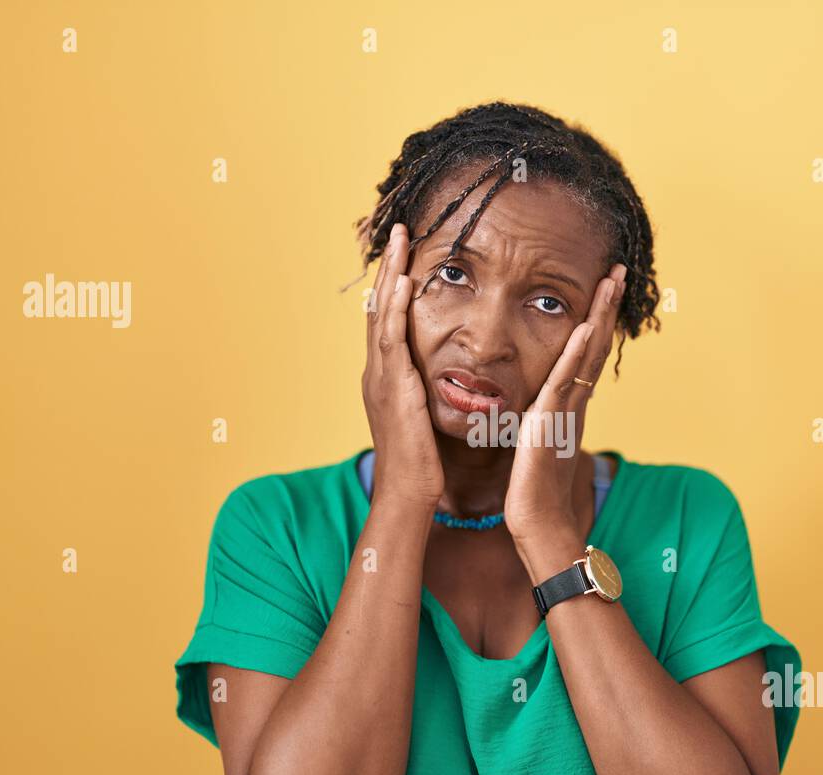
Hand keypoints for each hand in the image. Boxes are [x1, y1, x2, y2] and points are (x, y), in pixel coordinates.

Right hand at [361, 223, 443, 509]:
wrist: (408, 494)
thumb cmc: (422, 466)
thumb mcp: (425, 423)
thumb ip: (430, 398)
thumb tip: (444, 386)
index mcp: (387, 379)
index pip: (389, 322)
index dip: (395, 287)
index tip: (406, 255)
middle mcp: (378, 372)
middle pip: (380, 307)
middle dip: (390, 268)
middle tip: (399, 232)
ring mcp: (381, 377)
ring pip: (383, 313)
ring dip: (392, 273)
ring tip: (402, 240)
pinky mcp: (393, 386)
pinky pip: (393, 337)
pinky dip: (397, 307)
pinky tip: (406, 282)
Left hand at [504, 262, 626, 543]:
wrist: (539, 519)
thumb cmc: (535, 490)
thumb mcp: (539, 444)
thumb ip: (543, 422)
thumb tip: (540, 411)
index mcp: (570, 404)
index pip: (586, 353)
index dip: (598, 319)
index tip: (605, 289)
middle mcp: (575, 401)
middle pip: (596, 344)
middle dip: (607, 306)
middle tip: (617, 270)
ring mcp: (567, 408)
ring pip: (588, 352)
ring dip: (601, 314)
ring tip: (611, 281)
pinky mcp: (552, 419)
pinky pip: (567, 377)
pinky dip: (578, 351)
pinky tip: (587, 326)